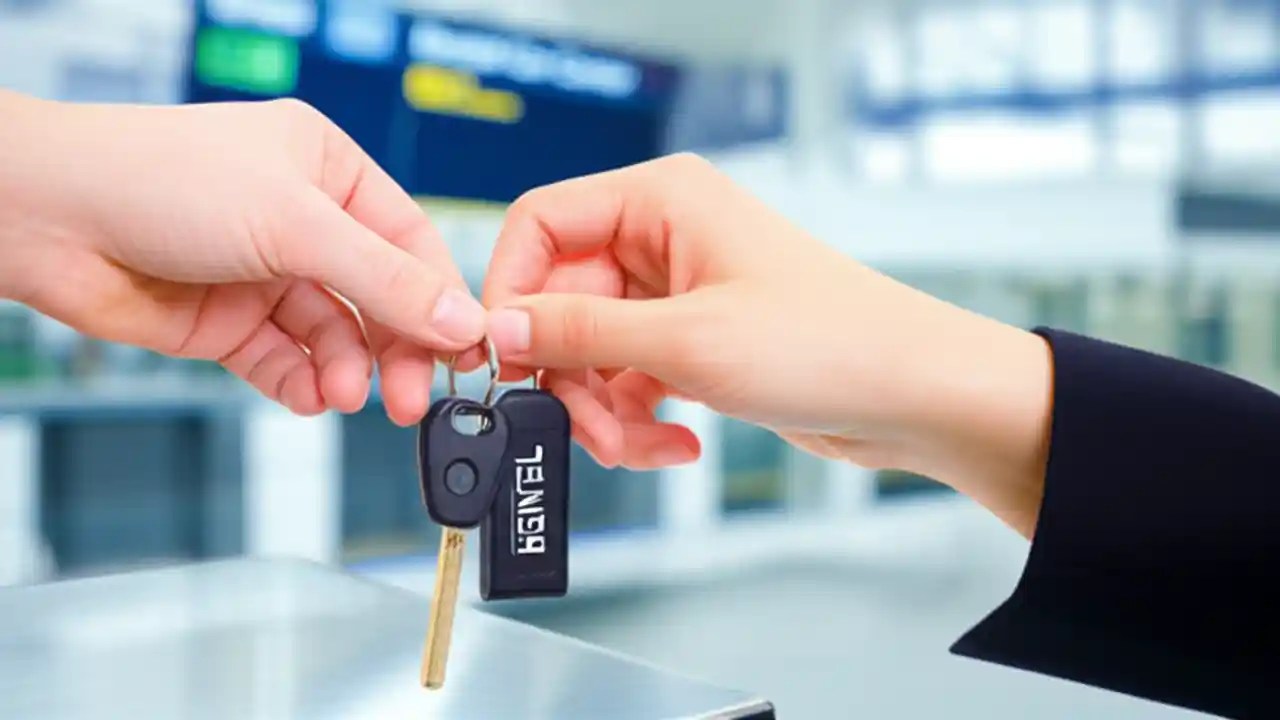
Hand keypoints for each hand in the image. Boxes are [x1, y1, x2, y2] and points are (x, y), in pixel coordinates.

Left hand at [0, 92, 483, 424]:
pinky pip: (285, 361)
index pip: (409, 242)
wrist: (47, 218)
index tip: (465, 351)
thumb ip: (383, 280)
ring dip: (347, 369)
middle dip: (396, 348)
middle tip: (410, 395)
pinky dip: (302, 382)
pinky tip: (309, 394)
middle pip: (377, 297)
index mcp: (327, 170)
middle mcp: (302, 221)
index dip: (439, 299)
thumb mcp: (296, 223)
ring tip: (345, 393)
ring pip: (333, 335)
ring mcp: (264, 273)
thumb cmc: (158, 179)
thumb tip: (458, 320)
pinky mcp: (228, 321)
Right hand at [483, 154, 1052, 535]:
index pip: (541, 223)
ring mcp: (679, 291)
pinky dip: (637, 418)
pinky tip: (674, 445)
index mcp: (661, 200)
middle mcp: (665, 235)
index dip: (512, 291)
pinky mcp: (693, 338)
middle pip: (562, 299)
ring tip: (640, 445)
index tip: (502, 357)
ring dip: (603, 408)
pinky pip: (629, 377)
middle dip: (568, 375)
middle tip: (581, 428)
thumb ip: (582, 333)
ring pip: (592, 348)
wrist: (912, 394)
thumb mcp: (688, 341)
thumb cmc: (830, 343)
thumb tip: (501, 329)